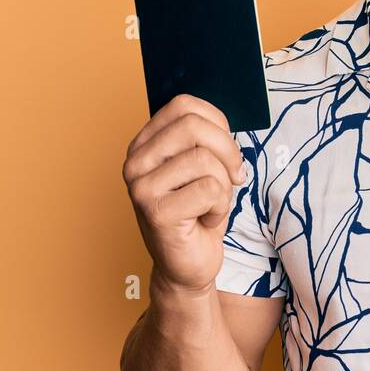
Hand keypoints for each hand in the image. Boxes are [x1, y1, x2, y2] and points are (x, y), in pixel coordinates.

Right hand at [122, 94, 247, 295]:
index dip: (218, 124)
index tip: (227, 153)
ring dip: (224, 186)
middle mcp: (135, 161)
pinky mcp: (155, 211)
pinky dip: (220, 207)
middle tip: (234, 178)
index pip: (184, 106)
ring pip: (205, 160)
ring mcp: (141, 186)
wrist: (189, 265)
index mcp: (145, 143)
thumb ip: (207, 138)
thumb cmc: (200, 212)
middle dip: (227, 151)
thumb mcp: (206, 166)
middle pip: (193, 125)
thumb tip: (221, 123)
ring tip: (211, 205)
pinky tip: (205, 220)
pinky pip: (210, 190)